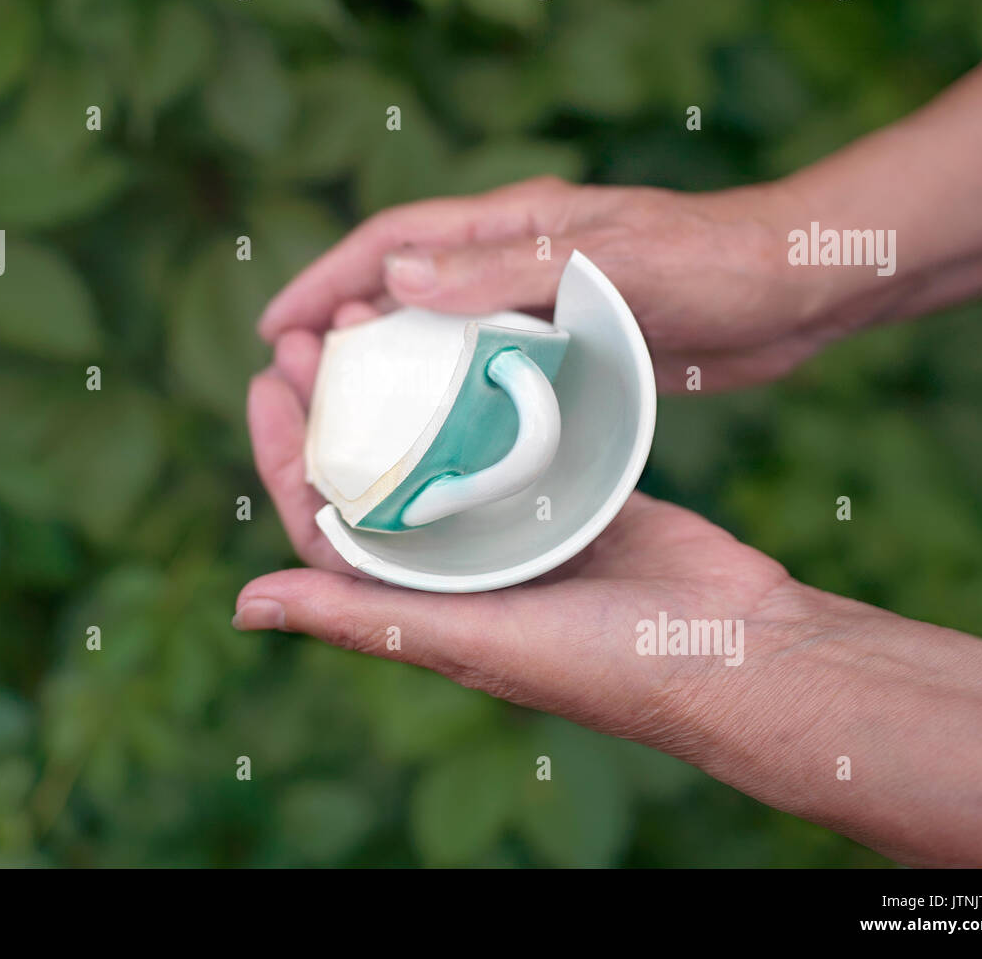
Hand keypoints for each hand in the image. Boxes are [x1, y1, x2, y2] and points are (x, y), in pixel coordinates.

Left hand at [239, 328, 796, 743]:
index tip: (266, 380)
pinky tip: (458, 337)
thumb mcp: (474, 640)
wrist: (736, 649)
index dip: (286, 451)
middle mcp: (458, 562)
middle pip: (373, 469)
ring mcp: (514, 524)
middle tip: (310, 333)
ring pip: (434, 441)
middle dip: (333, 401)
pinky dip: (475, 388)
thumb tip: (245, 604)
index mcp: (422, 598)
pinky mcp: (567, 491)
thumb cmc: (605, 661)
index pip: (326, 517)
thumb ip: (367, 620)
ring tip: (371, 319)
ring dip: (397, 385)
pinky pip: (505, 432)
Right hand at [258, 175, 841, 391]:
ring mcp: (539, 302)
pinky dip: (448, 396)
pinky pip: (487, 368)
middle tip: (296, 386)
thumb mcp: (606, 261)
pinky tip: (432, 438)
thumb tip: (390, 278)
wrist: (796, 289)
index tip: (276, 330)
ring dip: (390, 368)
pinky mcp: (568, 344)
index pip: (389, 242)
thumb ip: (503, 268)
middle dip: (343, 329)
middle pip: (401, 289)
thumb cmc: (710, 263)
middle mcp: (514, 258)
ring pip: (439, 334)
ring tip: (347, 422)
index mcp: (511, 222)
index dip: (324, 281)